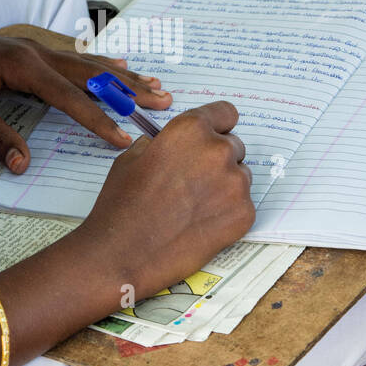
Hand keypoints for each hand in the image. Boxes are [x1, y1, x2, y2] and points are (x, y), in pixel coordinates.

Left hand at [0, 31, 172, 171]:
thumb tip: (23, 165)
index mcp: (25, 66)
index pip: (70, 97)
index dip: (98, 119)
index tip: (123, 137)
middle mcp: (38, 52)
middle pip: (93, 74)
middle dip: (129, 90)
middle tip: (163, 101)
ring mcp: (39, 48)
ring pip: (90, 63)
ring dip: (124, 76)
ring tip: (155, 84)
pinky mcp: (35, 49)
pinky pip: (78, 57)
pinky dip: (104, 64)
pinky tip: (122, 67)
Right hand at [79, 101, 254, 303]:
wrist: (123, 252)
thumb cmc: (122, 205)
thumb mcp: (132, 157)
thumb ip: (162, 143)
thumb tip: (175, 145)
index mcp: (190, 129)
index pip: (226, 113)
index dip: (217, 126)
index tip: (212, 137)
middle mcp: (218, 150)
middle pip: (234, 146)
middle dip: (217, 160)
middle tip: (194, 181)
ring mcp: (235, 184)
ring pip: (241, 176)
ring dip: (224, 186)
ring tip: (194, 206)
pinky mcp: (244, 214)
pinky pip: (243, 205)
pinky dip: (227, 212)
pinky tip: (200, 223)